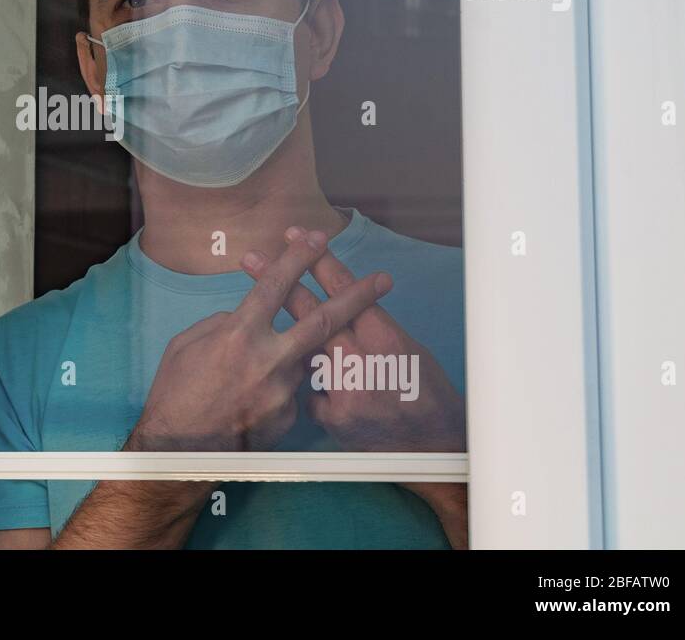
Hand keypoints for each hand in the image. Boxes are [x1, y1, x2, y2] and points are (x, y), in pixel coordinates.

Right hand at [130, 229, 395, 453]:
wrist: (179, 451)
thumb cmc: (175, 393)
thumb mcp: (187, 344)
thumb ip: (223, 325)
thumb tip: (246, 317)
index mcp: (239, 334)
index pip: (276, 285)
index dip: (297, 257)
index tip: (315, 237)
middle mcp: (268, 359)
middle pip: (324, 320)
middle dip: (357, 296)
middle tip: (383, 280)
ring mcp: (283, 390)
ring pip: (303, 359)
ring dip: (290, 357)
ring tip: (254, 371)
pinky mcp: (288, 416)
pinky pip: (291, 391)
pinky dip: (276, 388)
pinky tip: (249, 401)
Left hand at [242, 227, 465, 454]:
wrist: (434, 448)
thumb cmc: (427, 394)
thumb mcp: (408, 351)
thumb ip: (369, 330)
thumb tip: (342, 307)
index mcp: (385, 338)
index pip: (343, 290)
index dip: (318, 261)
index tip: (298, 236)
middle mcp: (362, 360)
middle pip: (311, 311)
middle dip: (279, 281)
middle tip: (250, 256)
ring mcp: (344, 389)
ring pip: (304, 352)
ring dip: (278, 335)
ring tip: (251, 322)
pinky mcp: (333, 415)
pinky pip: (311, 392)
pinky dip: (315, 391)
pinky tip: (323, 399)